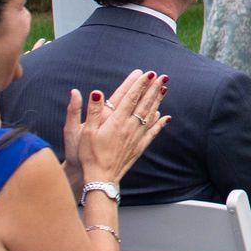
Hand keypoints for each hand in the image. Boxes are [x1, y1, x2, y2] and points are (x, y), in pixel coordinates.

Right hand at [65, 69, 169, 188]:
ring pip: (150, 115)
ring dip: (157, 101)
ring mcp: (136, 137)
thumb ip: (92, 111)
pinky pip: (152, 132)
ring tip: (164, 89)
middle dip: (153, 89)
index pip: (130, 98)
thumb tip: (96, 92)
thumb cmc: (89, 155)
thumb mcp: (85, 132)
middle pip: (144, 103)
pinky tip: (165, 117)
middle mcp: (129, 127)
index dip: (139, 85)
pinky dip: (159, 123)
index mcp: (116, 121)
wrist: (101, 177)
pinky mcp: (139, 147)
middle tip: (163, 76)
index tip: (148, 73)